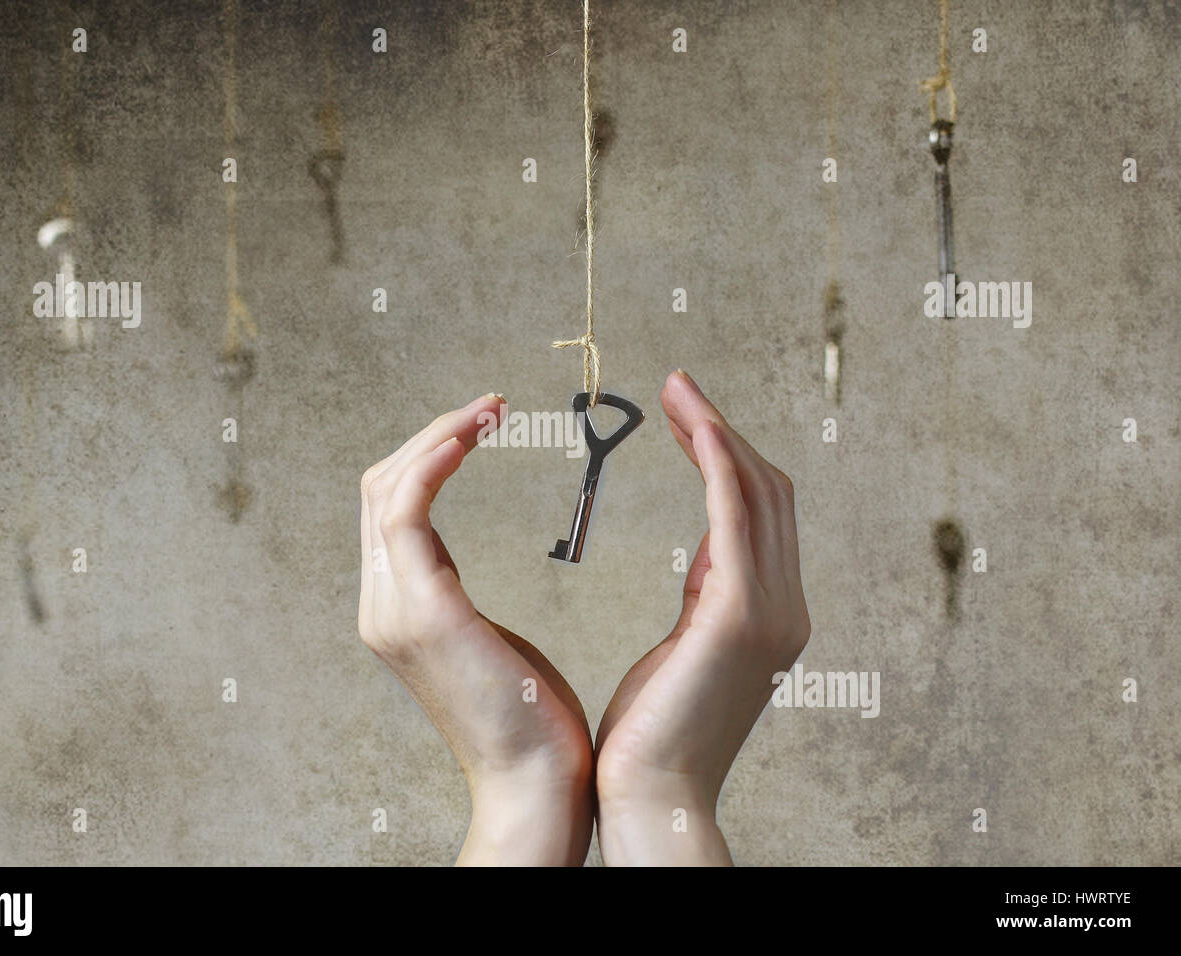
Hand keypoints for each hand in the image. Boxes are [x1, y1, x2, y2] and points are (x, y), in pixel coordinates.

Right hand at [358, 392, 593, 864]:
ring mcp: (393, 608)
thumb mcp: (486, 638)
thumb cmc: (530, 719)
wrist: (536, 786)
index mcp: (397, 607)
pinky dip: (434, 463)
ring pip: (387, 487)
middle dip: (431, 434)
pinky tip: (472, 439)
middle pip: (380, 486)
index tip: (483, 423)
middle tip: (491, 407)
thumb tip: (450, 556)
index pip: (391, 506)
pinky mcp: (421, 611)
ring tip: (489, 411)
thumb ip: (455, 593)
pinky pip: (407, 511)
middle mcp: (381, 603)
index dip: (430, 454)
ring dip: (436, 437)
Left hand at [595, 370, 809, 864]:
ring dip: (716, 433)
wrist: (655, 797)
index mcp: (770, 615)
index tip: (688, 417)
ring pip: (756, 493)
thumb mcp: (684, 652)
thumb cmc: (652, 733)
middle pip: (766, 492)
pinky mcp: (740, 616)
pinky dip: (718, 464)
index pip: (759, 514)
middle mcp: (784, 607)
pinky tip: (695, 428)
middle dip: (722, 432)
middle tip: (679, 387)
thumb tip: (705, 555)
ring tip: (678, 390)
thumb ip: (705, 600)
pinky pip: (736, 517)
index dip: (726, 458)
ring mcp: (771, 611)